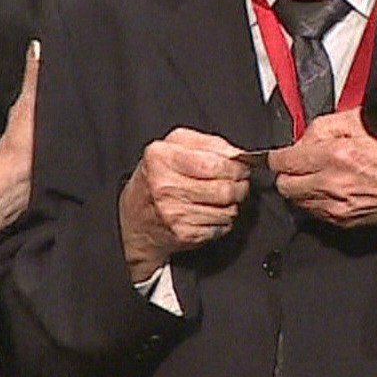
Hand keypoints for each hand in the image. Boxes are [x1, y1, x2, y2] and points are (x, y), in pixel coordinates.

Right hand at [118, 127, 250, 281]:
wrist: (134, 218)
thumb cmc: (156, 177)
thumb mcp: (173, 146)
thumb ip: (207, 143)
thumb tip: (237, 154)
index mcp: (161, 158)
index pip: (214, 163)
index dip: (236, 166)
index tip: (242, 166)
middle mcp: (165, 186)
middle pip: (224, 189)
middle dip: (240, 185)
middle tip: (240, 182)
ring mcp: (174, 213)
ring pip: (227, 209)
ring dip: (234, 203)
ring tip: (225, 197)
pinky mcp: (184, 234)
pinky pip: (221, 226)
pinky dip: (224, 219)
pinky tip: (213, 211)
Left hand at [269, 108, 376, 228]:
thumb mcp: (359, 120)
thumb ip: (323, 126)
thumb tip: (303, 139)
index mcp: (335, 155)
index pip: (282, 161)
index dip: (275, 156)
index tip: (276, 155)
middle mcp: (332, 184)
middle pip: (284, 185)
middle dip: (286, 173)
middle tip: (297, 165)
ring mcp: (337, 206)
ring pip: (296, 201)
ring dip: (300, 189)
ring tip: (315, 176)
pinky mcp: (343, 220)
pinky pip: (314, 213)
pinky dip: (314, 202)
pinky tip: (328, 190)